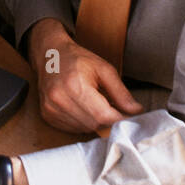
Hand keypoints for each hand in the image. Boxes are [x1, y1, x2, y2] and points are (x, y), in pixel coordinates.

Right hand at [28, 18, 143, 133]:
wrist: (50, 55)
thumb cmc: (78, 59)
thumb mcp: (104, 69)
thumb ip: (121, 92)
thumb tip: (137, 111)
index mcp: (74, 85)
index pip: (103, 115)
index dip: (120, 119)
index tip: (131, 118)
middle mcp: (59, 99)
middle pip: (95, 124)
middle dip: (108, 119)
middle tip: (113, 107)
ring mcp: (51, 109)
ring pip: (85, 129)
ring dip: (95, 122)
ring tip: (95, 104)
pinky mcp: (47, 116)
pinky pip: (72, 129)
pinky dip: (83, 123)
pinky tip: (83, 108)